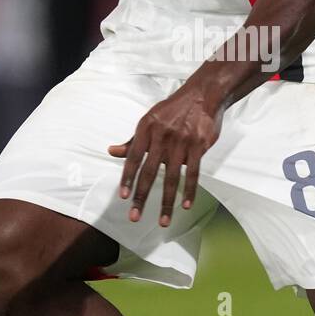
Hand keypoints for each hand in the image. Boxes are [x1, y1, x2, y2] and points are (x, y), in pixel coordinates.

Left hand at [108, 83, 223, 227]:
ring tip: (162, 220)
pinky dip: (189, 191)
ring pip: (171, 177)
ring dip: (166, 202)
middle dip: (141, 196)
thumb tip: (111, 152)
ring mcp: (181, 142)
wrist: (202, 95)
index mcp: (146, 128)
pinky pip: (193, 173)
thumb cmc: (173, 110)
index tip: (123, 196)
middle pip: (150, 171)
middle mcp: (162, 136)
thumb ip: (133, 140)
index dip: (127, 177)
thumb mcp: (149, 120)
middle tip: (135, 216)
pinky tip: (185, 205)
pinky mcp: (199, 146)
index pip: (133, 157)